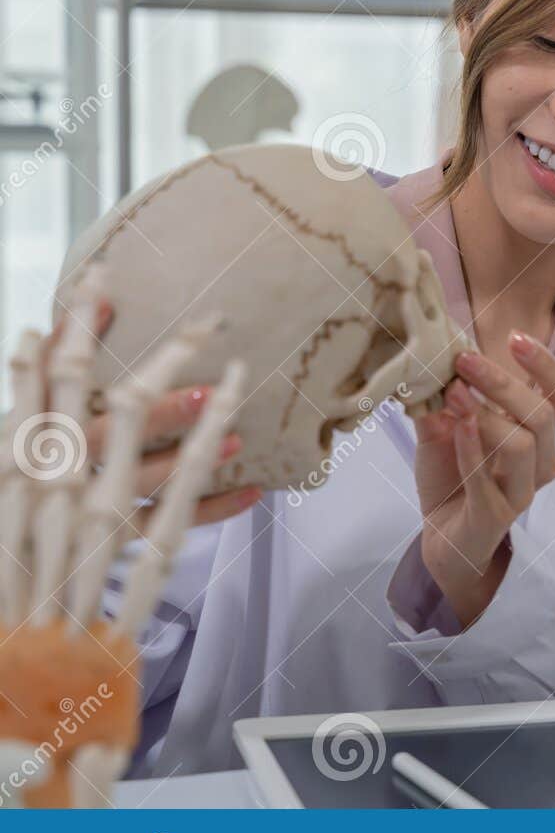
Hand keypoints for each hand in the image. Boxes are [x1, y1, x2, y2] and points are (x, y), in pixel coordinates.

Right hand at [39, 299, 258, 525]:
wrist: (11, 519)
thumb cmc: (23, 457)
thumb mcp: (28, 408)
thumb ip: (58, 354)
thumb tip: (103, 296)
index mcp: (43, 424)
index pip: (74, 375)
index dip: (106, 345)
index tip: (162, 325)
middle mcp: (66, 465)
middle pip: (116, 434)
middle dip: (164, 414)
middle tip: (207, 393)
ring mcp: (92, 505)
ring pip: (145, 483)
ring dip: (192, 462)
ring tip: (237, 441)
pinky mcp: (119, 536)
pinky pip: (170, 524)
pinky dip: (214, 509)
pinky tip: (253, 489)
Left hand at [414, 331, 554, 626]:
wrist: (441, 535)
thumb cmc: (452, 476)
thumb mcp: (446, 426)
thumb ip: (446, 395)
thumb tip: (436, 354)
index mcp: (538, 434)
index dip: (546, 364)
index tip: (514, 337)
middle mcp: (541, 461)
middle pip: (544, 414)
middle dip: (503, 382)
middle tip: (464, 360)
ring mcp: (522, 491)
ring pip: (524, 444)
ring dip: (488, 414)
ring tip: (452, 396)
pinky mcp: (495, 516)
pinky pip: (487, 480)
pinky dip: (471, 449)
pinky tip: (455, 427)